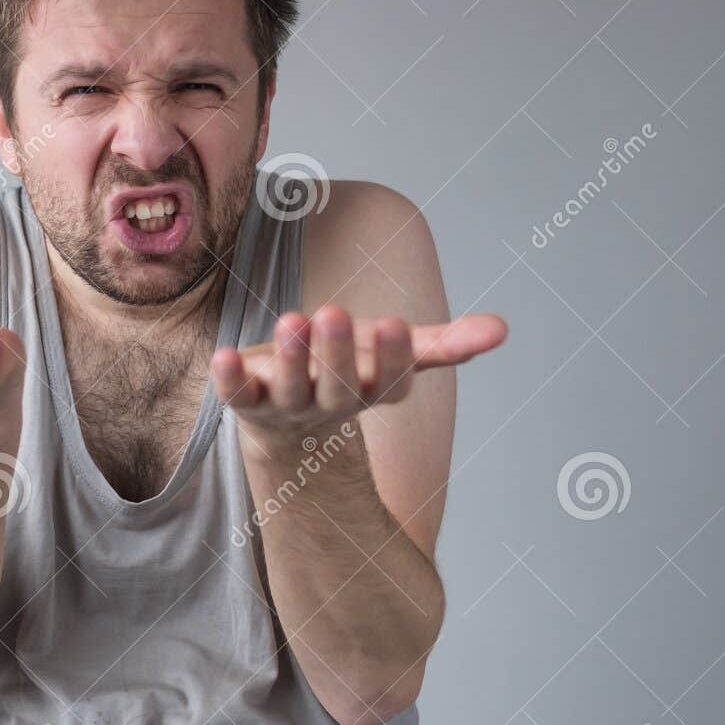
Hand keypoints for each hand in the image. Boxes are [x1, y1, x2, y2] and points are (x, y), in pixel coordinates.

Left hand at [210, 306, 507, 444]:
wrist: (286, 413)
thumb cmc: (347, 368)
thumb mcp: (393, 353)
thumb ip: (443, 343)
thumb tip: (502, 330)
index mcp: (371, 391)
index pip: (390, 383)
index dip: (395, 358)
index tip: (398, 323)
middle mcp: (330, 404)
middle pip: (337, 387)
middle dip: (336, 353)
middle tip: (334, 311)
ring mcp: (287, 407)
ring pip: (291, 391)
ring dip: (291, 358)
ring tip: (292, 318)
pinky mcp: (248, 402)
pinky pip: (237, 397)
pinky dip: (229, 380)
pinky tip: (223, 356)